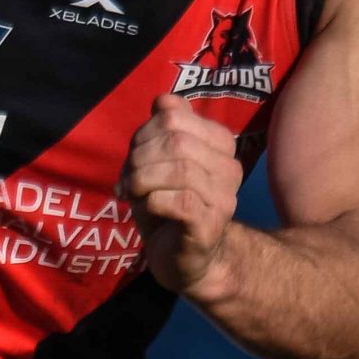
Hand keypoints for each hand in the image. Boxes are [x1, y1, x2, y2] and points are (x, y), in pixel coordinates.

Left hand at [121, 93, 243, 294]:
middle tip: (129, 180)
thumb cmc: (165, 205)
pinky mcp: (211, 224)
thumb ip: (160, 129)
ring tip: (134, 194)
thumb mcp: (155, 161)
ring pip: (179, 169)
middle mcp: (229, 167)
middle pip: (175, 140)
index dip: (143, 133)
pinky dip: (152, 202)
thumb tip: (164, 100)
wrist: (184, 257)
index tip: (135, 157)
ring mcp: (224, 197)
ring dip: (142, 181)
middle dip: (138, 158)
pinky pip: (179, 201)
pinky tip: (148, 208)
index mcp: (218, 144)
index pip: (173, 117)